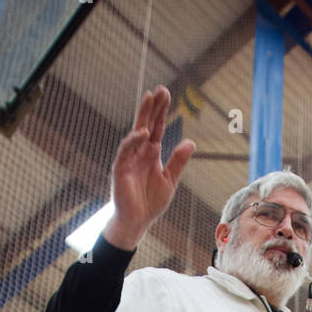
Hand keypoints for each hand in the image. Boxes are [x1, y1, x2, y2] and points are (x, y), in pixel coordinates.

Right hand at [103, 86, 195, 250]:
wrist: (136, 222)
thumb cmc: (151, 202)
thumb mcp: (170, 181)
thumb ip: (178, 161)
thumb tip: (190, 142)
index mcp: (151, 153)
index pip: (157, 127)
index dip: (161, 111)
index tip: (165, 94)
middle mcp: (140, 152)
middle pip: (146, 124)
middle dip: (152, 107)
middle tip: (160, 90)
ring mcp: (129, 159)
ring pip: (136, 132)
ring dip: (143, 116)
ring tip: (149, 99)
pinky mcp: (120, 169)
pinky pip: (125, 151)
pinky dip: (132, 141)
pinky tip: (142, 132)